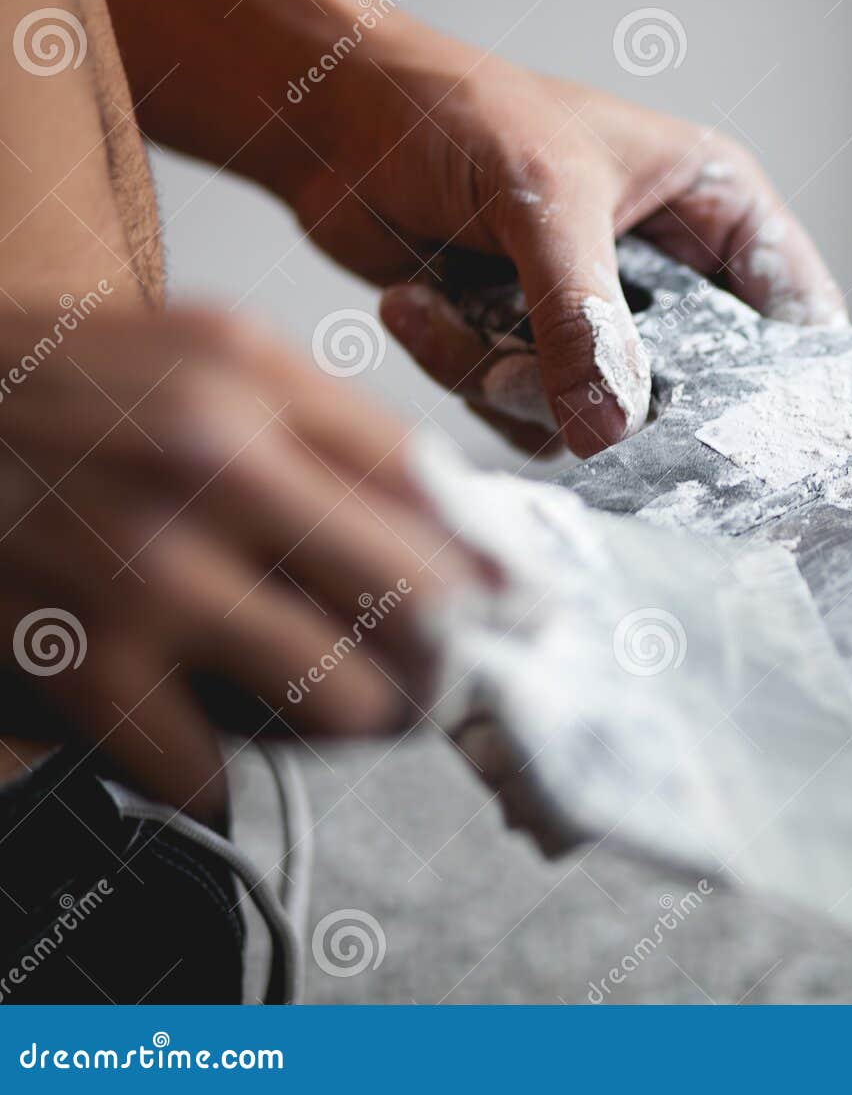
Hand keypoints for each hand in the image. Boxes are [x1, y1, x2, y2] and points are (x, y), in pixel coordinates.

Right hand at [0, 303, 480, 815]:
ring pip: (344, 697)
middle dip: (452, 654)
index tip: (520, 605)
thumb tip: (447, 504)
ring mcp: (150, 567)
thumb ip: (322, 417)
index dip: (492, 561)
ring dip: (359, 723)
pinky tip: (213, 750)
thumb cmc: (58, 390)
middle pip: (417, 596)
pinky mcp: (83, 659)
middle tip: (451, 677)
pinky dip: (220, 776)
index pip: (429, 486)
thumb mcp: (198, 348)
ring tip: (352, 717)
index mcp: (252, 380)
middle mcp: (214, 466)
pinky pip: (208, 766)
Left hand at [305, 61, 847, 457]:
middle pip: (692, 389)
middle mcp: (666, 272)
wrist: (327, 123)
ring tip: (458, 303)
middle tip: (546, 366)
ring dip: (511, 377)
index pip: (793, 310)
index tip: (730, 427)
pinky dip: (461, 366)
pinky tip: (420, 302)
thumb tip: (611, 430)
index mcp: (712, 207)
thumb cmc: (452, 113)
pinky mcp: (531, 352)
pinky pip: (523, 413)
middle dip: (608, 391)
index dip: (777, 380)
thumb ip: (583, 319)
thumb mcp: (543, 203)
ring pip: (598, 416)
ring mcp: (597, 319)